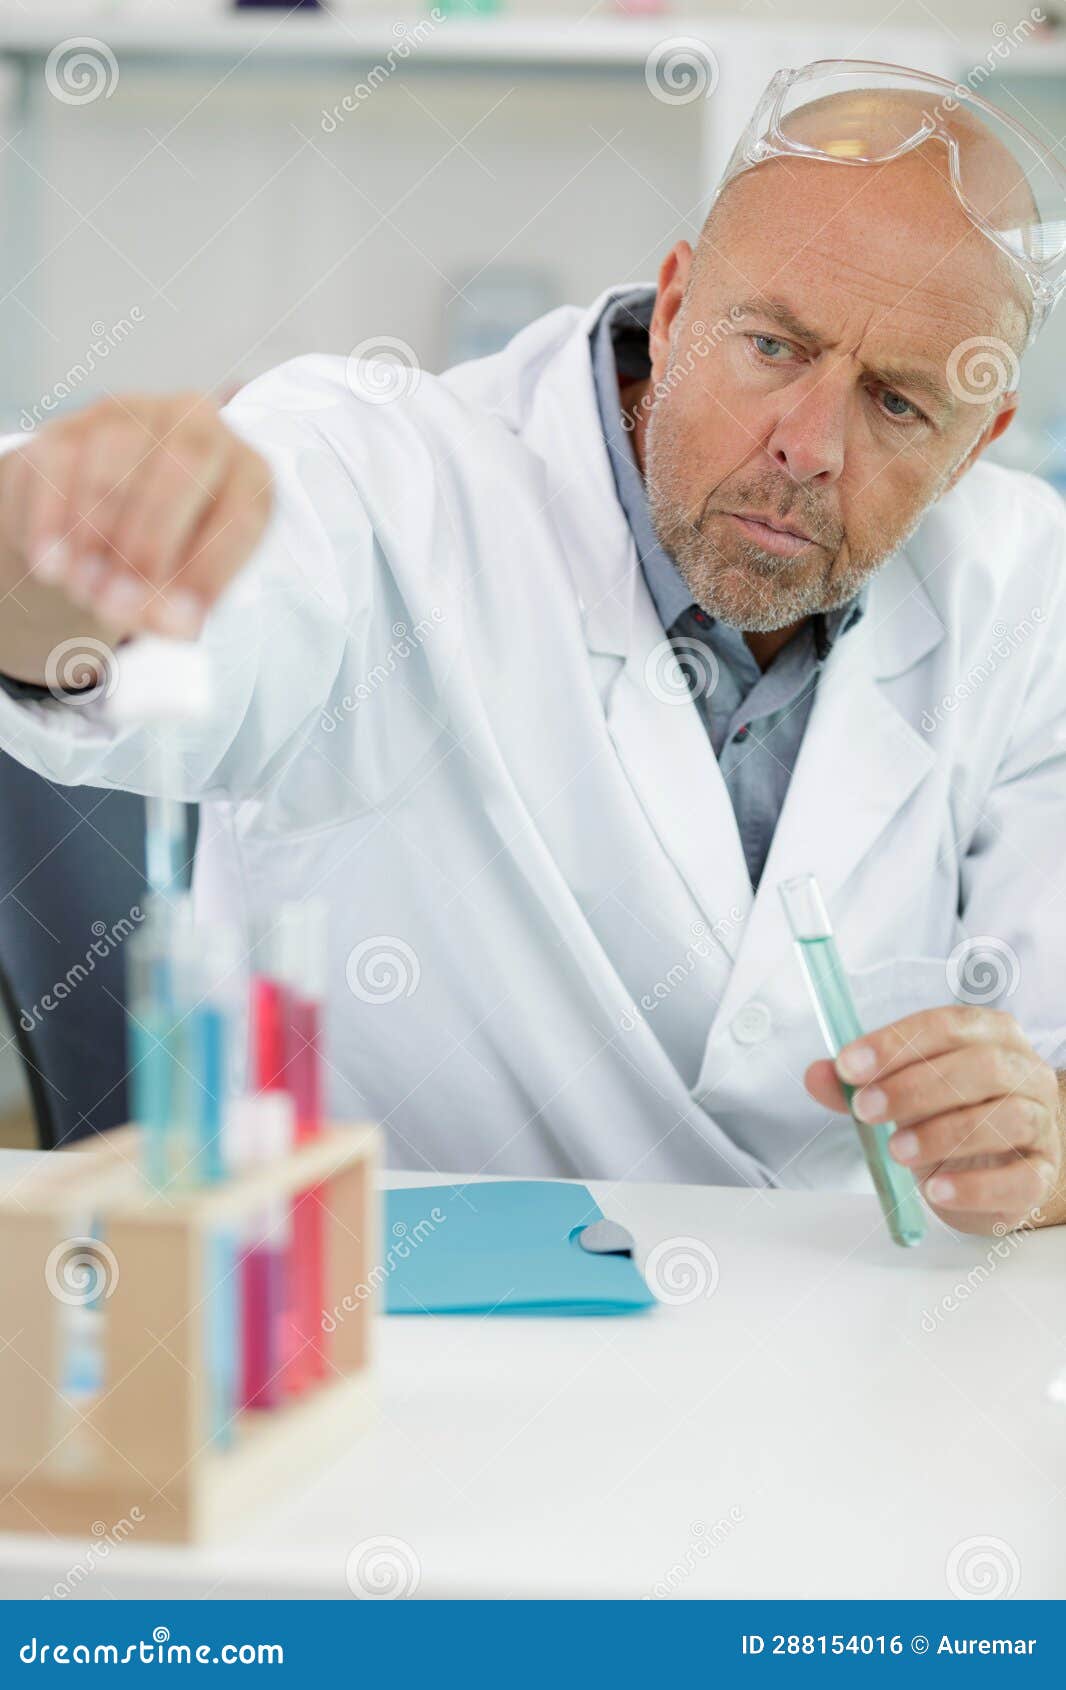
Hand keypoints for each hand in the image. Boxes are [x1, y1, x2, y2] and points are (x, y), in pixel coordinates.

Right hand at [0, 393, 271, 641]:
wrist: (98, 518)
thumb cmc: (164, 556)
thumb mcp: (182, 585)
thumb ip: (180, 606)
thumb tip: (168, 625)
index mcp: (249, 473)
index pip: (242, 516)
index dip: (211, 572)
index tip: (179, 623)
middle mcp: (201, 425)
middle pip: (184, 469)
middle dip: (150, 546)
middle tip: (120, 604)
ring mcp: (136, 413)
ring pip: (118, 461)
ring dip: (99, 535)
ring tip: (85, 590)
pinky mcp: (76, 423)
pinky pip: (65, 463)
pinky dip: (56, 518)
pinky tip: (51, 564)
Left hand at [804, 1006, 1062, 1234]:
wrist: (998, 1169)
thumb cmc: (948, 1116)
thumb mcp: (901, 1091)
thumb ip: (860, 1082)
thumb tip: (816, 1074)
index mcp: (990, 1034)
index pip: (947, 1025)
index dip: (895, 1043)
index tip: (848, 1066)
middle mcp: (1024, 1071)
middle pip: (981, 1066)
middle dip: (915, 1086)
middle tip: (865, 1109)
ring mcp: (1041, 1122)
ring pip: (1006, 1118)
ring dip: (944, 1133)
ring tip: (896, 1151)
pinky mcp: (1042, 1174)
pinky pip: (1018, 1178)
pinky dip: (975, 1185)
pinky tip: (936, 1190)